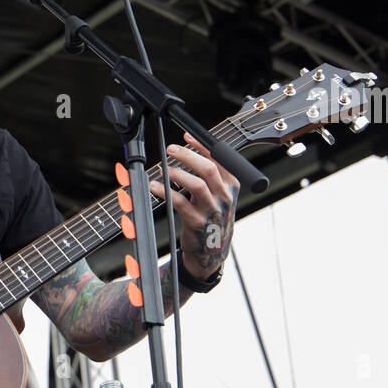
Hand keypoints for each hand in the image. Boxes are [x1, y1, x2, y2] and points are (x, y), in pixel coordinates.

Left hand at [148, 132, 240, 280]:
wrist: (212, 249)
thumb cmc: (212, 215)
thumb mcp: (217, 193)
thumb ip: (208, 172)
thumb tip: (189, 143)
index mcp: (232, 185)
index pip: (218, 159)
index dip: (201, 146)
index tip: (186, 137)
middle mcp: (224, 197)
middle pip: (208, 169)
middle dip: (188, 156)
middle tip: (171, 149)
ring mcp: (212, 210)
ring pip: (196, 185)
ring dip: (177, 174)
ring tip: (164, 169)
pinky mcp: (197, 222)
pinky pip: (180, 202)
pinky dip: (165, 192)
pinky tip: (156, 187)